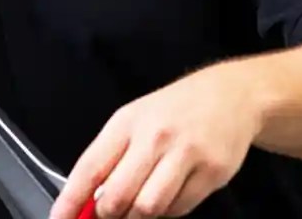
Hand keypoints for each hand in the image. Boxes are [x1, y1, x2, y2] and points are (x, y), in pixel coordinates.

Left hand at [50, 64, 263, 218]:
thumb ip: (111, 156)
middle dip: (108, 214)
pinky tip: (168, 194)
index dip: (71, 199)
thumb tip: (87, 199)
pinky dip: (168, 211)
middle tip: (109, 214)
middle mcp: (155, 136)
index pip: (90, 167)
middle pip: (118, 195)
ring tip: (139, 204)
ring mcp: (186, 154)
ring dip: (138, 216)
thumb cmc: (173, 111)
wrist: (230, 95)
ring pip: (148, 207)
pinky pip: (180, 209)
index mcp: (127, 123)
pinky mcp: (213, 172)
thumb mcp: (134, 120)